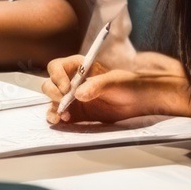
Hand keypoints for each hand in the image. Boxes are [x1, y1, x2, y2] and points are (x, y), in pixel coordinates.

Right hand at [42, 53, 187, 124]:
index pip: (57, 67)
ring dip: (52, 108)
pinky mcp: (77, 113)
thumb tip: (78, 94)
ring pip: (53, 100)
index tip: (66, 88)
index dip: (57, 76)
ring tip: (58, 117)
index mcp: (78, 67)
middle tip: (63, 102)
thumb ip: (96, 86)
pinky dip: (58, 118)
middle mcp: (72, 81)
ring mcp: (73, 98)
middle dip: (53, 93)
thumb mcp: (114, 81)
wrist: (139, 101)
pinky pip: (62, 115)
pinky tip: (61, 121)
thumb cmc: (127, 84)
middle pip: (51, 84)